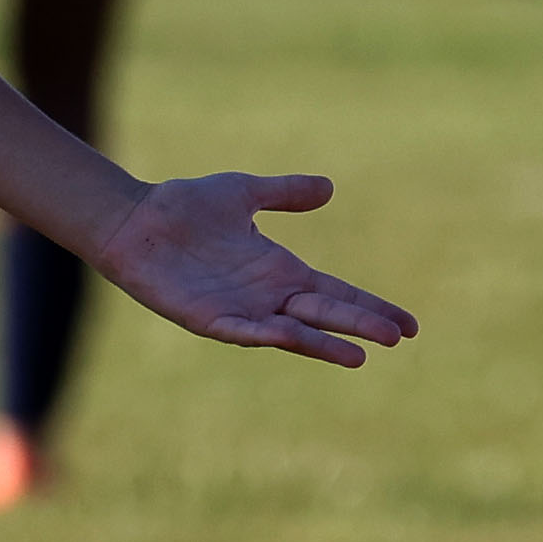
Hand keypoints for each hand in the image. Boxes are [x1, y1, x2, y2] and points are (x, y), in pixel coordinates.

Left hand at [90, 172, 416, 369]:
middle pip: (323, 314)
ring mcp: (239, 310)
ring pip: (292, 332)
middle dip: (359, 324)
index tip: (408, 325)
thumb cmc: (184, 207)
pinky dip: (269, 336)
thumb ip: (284, 193)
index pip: (335, 293)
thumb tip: (329, 188)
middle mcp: (265, 296)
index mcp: (279, 271)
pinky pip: (244, 332)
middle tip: (397, 337)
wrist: (134, 218)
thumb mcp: (244, 193)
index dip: (370, 306)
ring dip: (324, 343)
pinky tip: (292, 337)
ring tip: (360, 354)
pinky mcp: (208, 318)